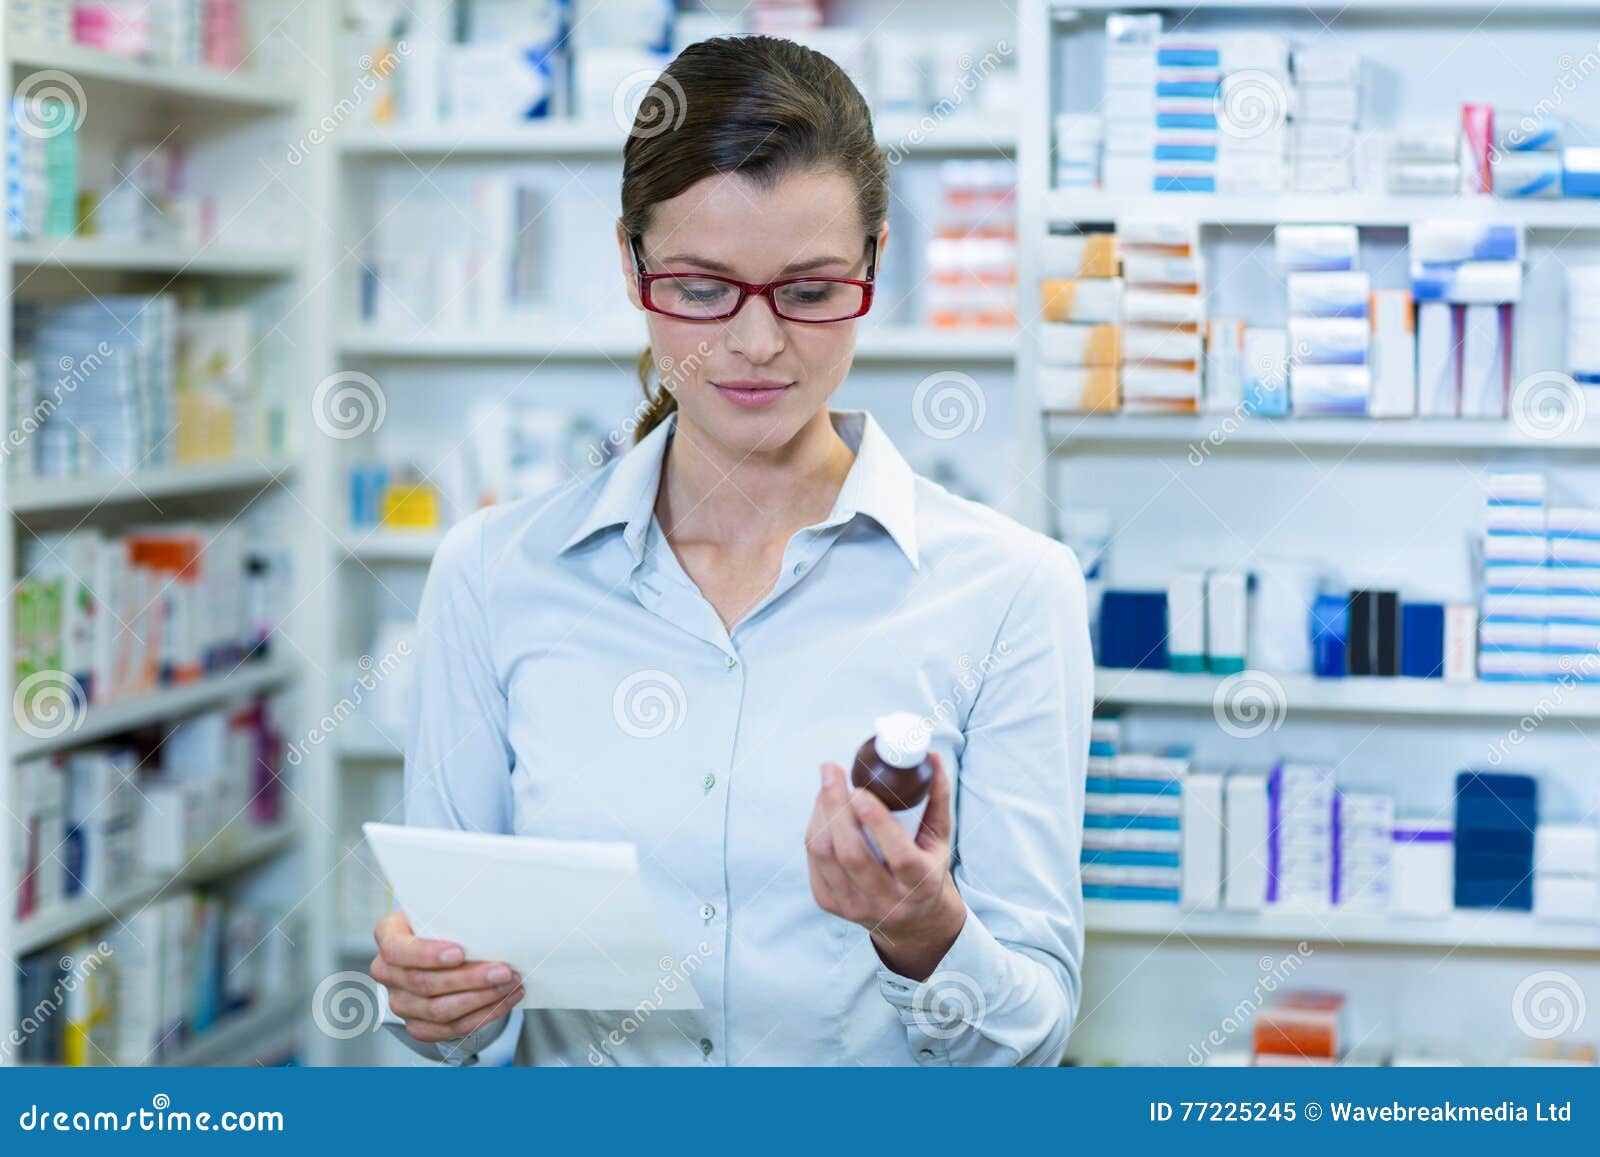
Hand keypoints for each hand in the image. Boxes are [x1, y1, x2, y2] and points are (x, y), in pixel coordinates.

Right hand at [370, 910, 523, 1043]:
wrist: (440, 945)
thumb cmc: (443, 921)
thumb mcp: (443, 906)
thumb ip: (455, 909)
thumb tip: (491, 909)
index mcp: (388, 936)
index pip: (396, 950)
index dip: (426, 955)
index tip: (459, 952)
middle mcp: (388, 972)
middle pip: (423, 983)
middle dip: (469, 979)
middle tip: (503, 970)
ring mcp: (401, 1002)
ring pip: (438, 1011)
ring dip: (480, 999)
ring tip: (509, 984)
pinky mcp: (418, 1025)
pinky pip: (450, 1029)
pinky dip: (482, 1016)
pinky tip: (504, 1000)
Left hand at [804, 753, 966, 980]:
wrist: (911, 920)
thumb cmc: (926, 867)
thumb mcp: (940, 838)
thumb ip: (936, 797)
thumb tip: (932, 756)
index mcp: (920, 885)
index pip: (899, 856)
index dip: (878, 823)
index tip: (860, 790)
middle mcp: (887, 902)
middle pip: (852, 854)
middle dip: (836, 807)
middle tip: (832, 771)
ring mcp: (855, 906)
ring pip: (826, 855)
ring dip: (821, 813)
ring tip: (828, 783)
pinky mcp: (830, 904)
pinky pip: (814, 860)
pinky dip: (815, 828)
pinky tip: (822, 808)